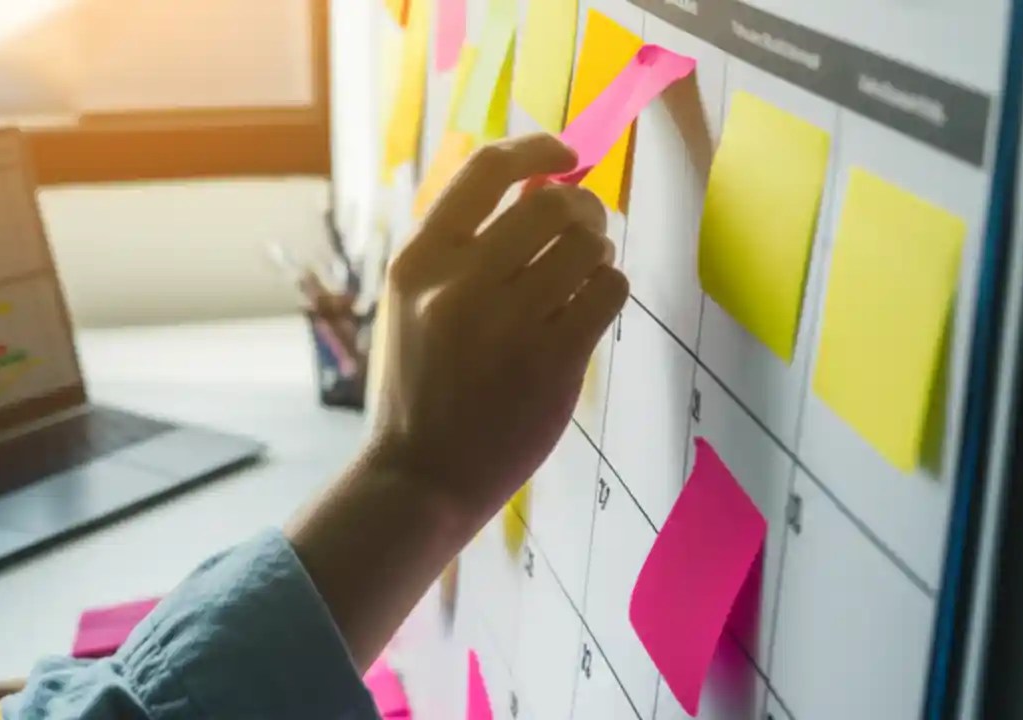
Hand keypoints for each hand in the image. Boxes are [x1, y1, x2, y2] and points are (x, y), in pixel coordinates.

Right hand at [371, 132, 627, 525]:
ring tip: (584, 273)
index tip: (564, 153)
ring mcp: (508, 325)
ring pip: (588, 245)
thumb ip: (460, 247)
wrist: (421, 476)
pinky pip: (609, 291)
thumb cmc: (421, 385)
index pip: (485, 169)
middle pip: (551, 202)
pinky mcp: (552, 362)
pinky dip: (610, 288)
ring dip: (598, 251)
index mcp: (418, 262)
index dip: (536, 147)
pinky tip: (591, 307)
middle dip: (581, 207)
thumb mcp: (413, 303)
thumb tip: (539, 185)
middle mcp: (459, 285)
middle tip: (584, 228)